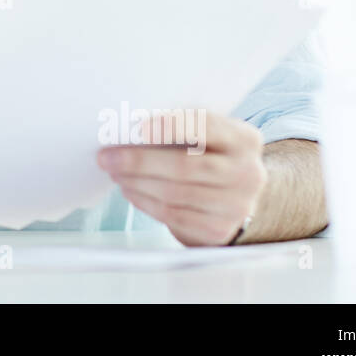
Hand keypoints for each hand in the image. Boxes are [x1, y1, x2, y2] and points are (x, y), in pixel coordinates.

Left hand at [96, 112, 266, 245]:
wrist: (234, 198)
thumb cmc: (210, 156)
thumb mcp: (209, 137)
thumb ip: (183, 127)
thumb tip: (129, 126)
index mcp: (245, 140)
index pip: (206, 127)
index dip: (172, 126)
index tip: (138, 126)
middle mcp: (247, 173)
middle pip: (185, 166)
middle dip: (140, 161)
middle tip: (107, 156)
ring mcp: (236, 205)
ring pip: (174, 193)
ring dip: (136, 182)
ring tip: (114, 171)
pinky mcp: (218, 229)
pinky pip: (172, 215)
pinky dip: (145, 201)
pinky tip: (129, 190)